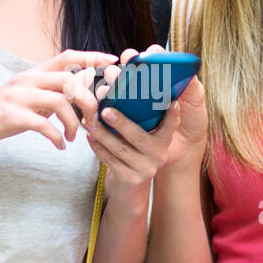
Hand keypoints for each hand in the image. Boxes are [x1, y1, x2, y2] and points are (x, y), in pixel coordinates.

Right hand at [0, 48, 116, 154]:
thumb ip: (52, 93)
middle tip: (92, 121)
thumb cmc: (3, 115)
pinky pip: (44, 124)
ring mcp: (18, 97)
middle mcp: (26, 80)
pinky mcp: (11, 116)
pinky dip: (57, 137)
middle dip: (88, 101)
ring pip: (60, 101)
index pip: (66, 57)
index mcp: (33, 73)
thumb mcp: (29, 99)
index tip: (111, 61)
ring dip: (73, 123)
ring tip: (74, 137)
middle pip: (69, 80)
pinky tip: (60, 146)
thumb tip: (82, 88)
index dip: (91, 57)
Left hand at [83, 47, 182, 199]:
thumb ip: (141, 114)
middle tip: (106, 109)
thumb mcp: (143, 134)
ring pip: (120, 149)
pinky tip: (90, 137)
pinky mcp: (129, 179)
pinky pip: (110, 161)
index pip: (171, 125)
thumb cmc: (134, 148)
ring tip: (90, 120)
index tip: (173, 101)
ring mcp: (145, 169)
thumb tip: (125, 78)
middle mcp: (159, 154)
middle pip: (139, 137)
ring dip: (102, 133)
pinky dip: (98, 148)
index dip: (173, 115)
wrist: (129, 184)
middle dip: (121, 122)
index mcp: (165, 139)